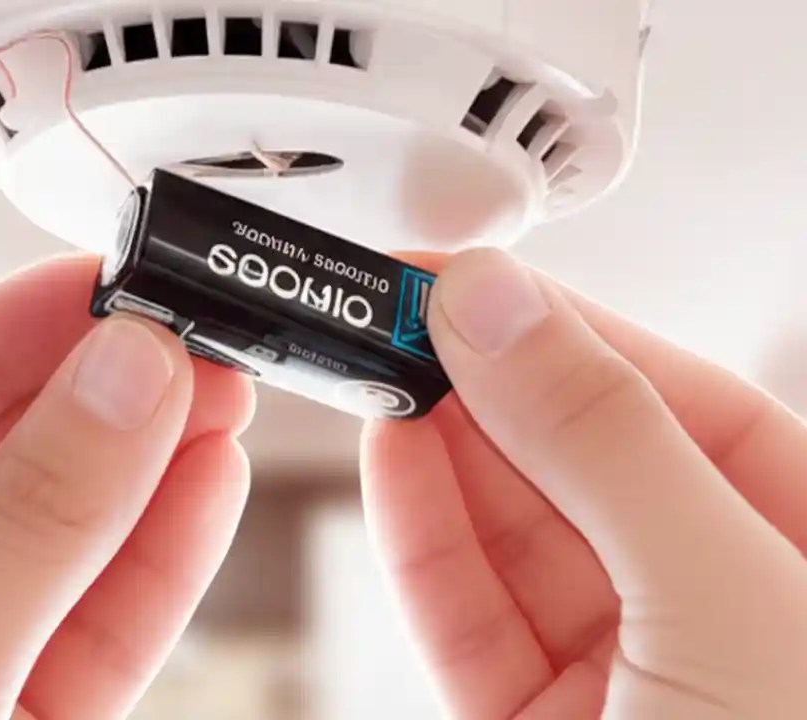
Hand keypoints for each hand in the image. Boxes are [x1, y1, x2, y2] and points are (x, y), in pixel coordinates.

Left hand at [0, 256, 255, 719]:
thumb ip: (25, 532)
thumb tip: (123, 379)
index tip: (92, 287)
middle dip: (84, 404)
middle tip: (178, 331)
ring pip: (44, 545)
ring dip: (138, 469)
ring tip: (215, 390)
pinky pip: (87, 626)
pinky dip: (155, 558)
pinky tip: (206, 482)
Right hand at [363, 250, 806, 718]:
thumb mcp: (728, 604)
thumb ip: (611, 449)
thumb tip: (503, 312)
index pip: (694, 411)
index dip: (577, 333)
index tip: (474, 281)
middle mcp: (716, 614)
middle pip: (586, 468)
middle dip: (488, 382)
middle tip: (402, 309)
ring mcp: (624, 676)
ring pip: (513, 538)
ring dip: (438, 446)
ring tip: (378, 364)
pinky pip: (466, 618)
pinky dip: (419, 536)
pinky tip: (392, 455)